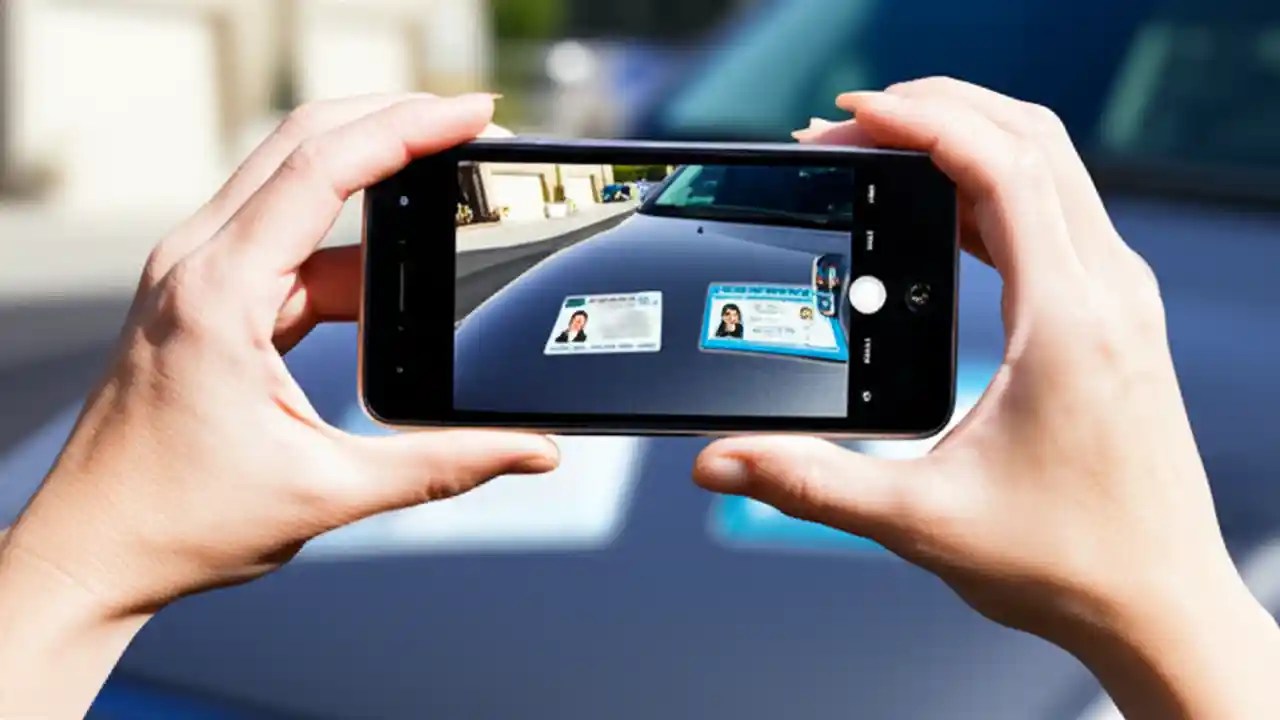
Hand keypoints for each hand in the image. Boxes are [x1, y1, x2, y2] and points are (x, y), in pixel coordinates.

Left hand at [2, 93, 558, 616]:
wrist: (92, 547)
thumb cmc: (180, 519)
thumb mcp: (325, 490)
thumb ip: (439, 465)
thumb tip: (532, 449)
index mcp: (219, 293)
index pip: (320, 169)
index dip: (406, 129)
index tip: (473, 115)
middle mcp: (197, 263)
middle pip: (303, 144)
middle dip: (393, 120)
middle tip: (472, 126)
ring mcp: (197, 274)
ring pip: (292, 182)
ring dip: (370, 172)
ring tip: (448, 183)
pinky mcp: (206, 296)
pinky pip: (286, 238)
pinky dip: (347, 237)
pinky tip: (398, 264)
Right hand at [694, 78, 1278, 716]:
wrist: (1157, 602)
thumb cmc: (1067, 561)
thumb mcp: (922, 520)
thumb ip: (810, 483)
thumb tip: (722, 461)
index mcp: (1068, 320)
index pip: (1003, 167)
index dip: (921, 122)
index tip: (849, 116)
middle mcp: (1105, 292)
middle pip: (1029, 140)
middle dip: (933, 113)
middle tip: (846, 126)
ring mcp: (1116, 299)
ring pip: (1046, 167)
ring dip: (963, 142)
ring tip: (878, 155)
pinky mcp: (1111, 316)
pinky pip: (1052, 211)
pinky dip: (989, 185)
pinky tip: (933, 210)